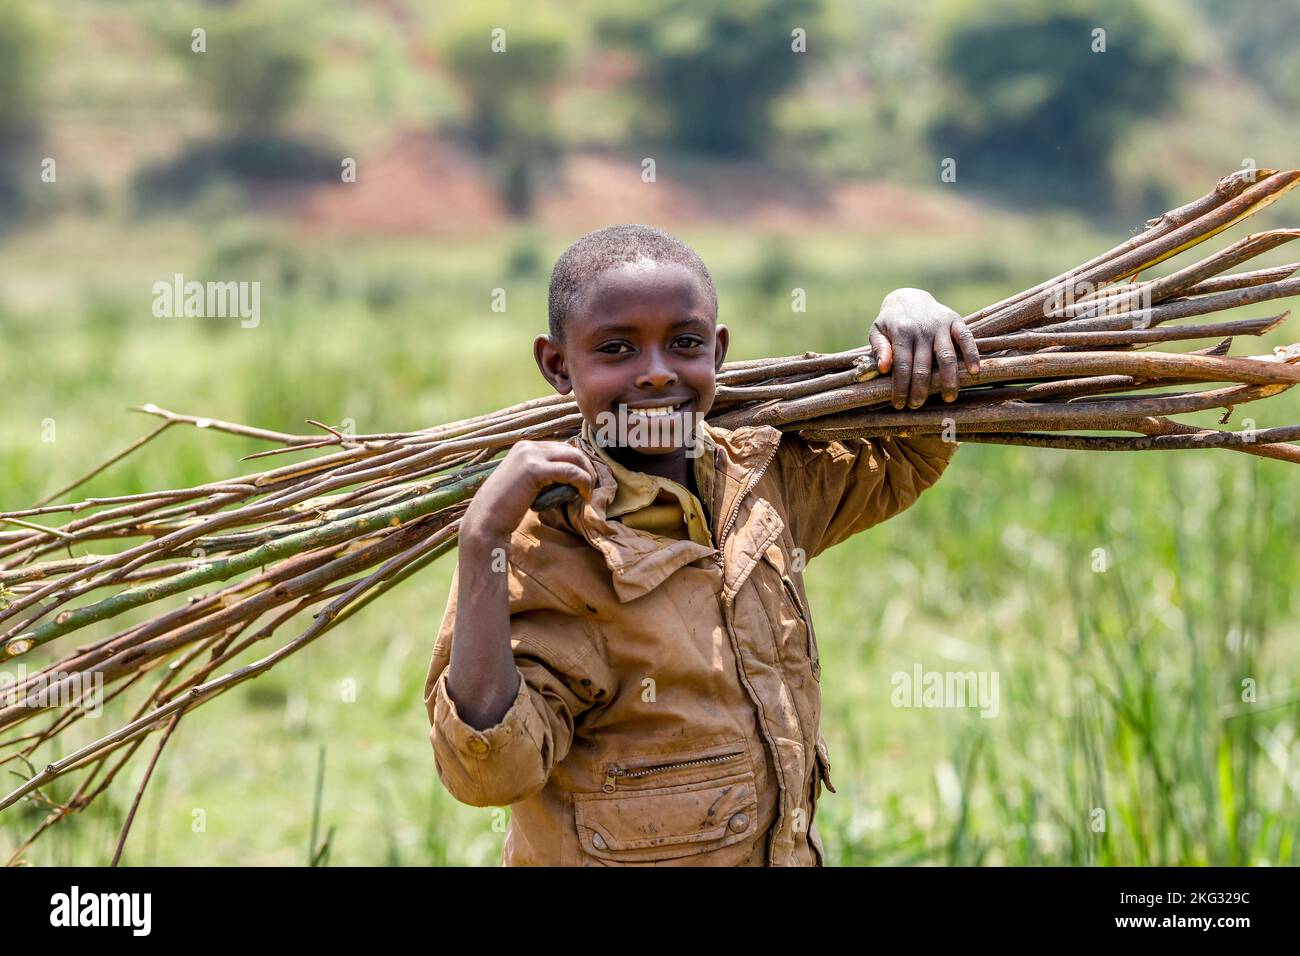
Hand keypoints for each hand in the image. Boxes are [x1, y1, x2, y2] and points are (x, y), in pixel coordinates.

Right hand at [461, 440, 596, 545]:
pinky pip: (570, 471)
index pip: (562, 448)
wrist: (486, 520)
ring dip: (587, 475)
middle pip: (571, 450)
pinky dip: (582, 482)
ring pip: (574, 458)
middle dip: (587, 467)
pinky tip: (583, 495)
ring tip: (588, 493)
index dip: (578, 464)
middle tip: (592, 487)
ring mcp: (530, 455)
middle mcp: (528, 446)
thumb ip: (543, 474)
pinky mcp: (534, 469)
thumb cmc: (506, 508)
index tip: (586, 481)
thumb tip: (569, 474)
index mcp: (525, 447)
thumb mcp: (525, 483)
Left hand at [869, 288, 980, 408]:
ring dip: (948, 379)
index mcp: (901, 332)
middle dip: (920, 389)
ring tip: (949, 398)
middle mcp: (922, 329)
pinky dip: (971, 355)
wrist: (909, 297)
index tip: (900, 404)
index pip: (902, 365)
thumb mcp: (877, 331)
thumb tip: (883, 368)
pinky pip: (966, 339)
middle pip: (923, 365)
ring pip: (946, 356)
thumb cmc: (891, 322)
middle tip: (917, 405)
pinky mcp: (956, 321)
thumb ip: (879, 348)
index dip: (901, 387)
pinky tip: (974, 372)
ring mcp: (940, 325)